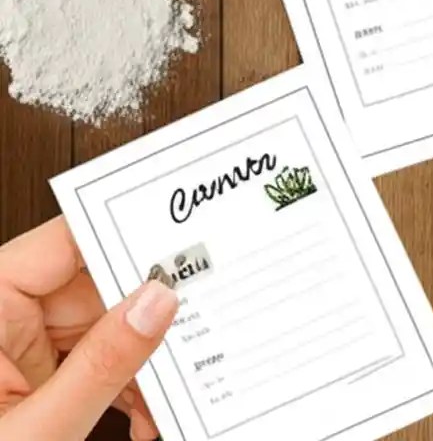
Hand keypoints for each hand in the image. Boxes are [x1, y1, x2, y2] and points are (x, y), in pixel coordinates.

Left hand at [0, 216, 177, 439]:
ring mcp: (15, 345)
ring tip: (158, 402)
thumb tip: (156, 304)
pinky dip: (125, 387)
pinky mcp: (32, 374)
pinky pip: (93, 359)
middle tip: (188, 340)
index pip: (64, 243)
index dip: (124, 237)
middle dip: (144, 323)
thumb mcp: (38, 431)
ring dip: (140, 366)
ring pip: (103, 327)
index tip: (182, 248)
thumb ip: (102, 365)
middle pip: (94, 288)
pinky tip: (141, 415)